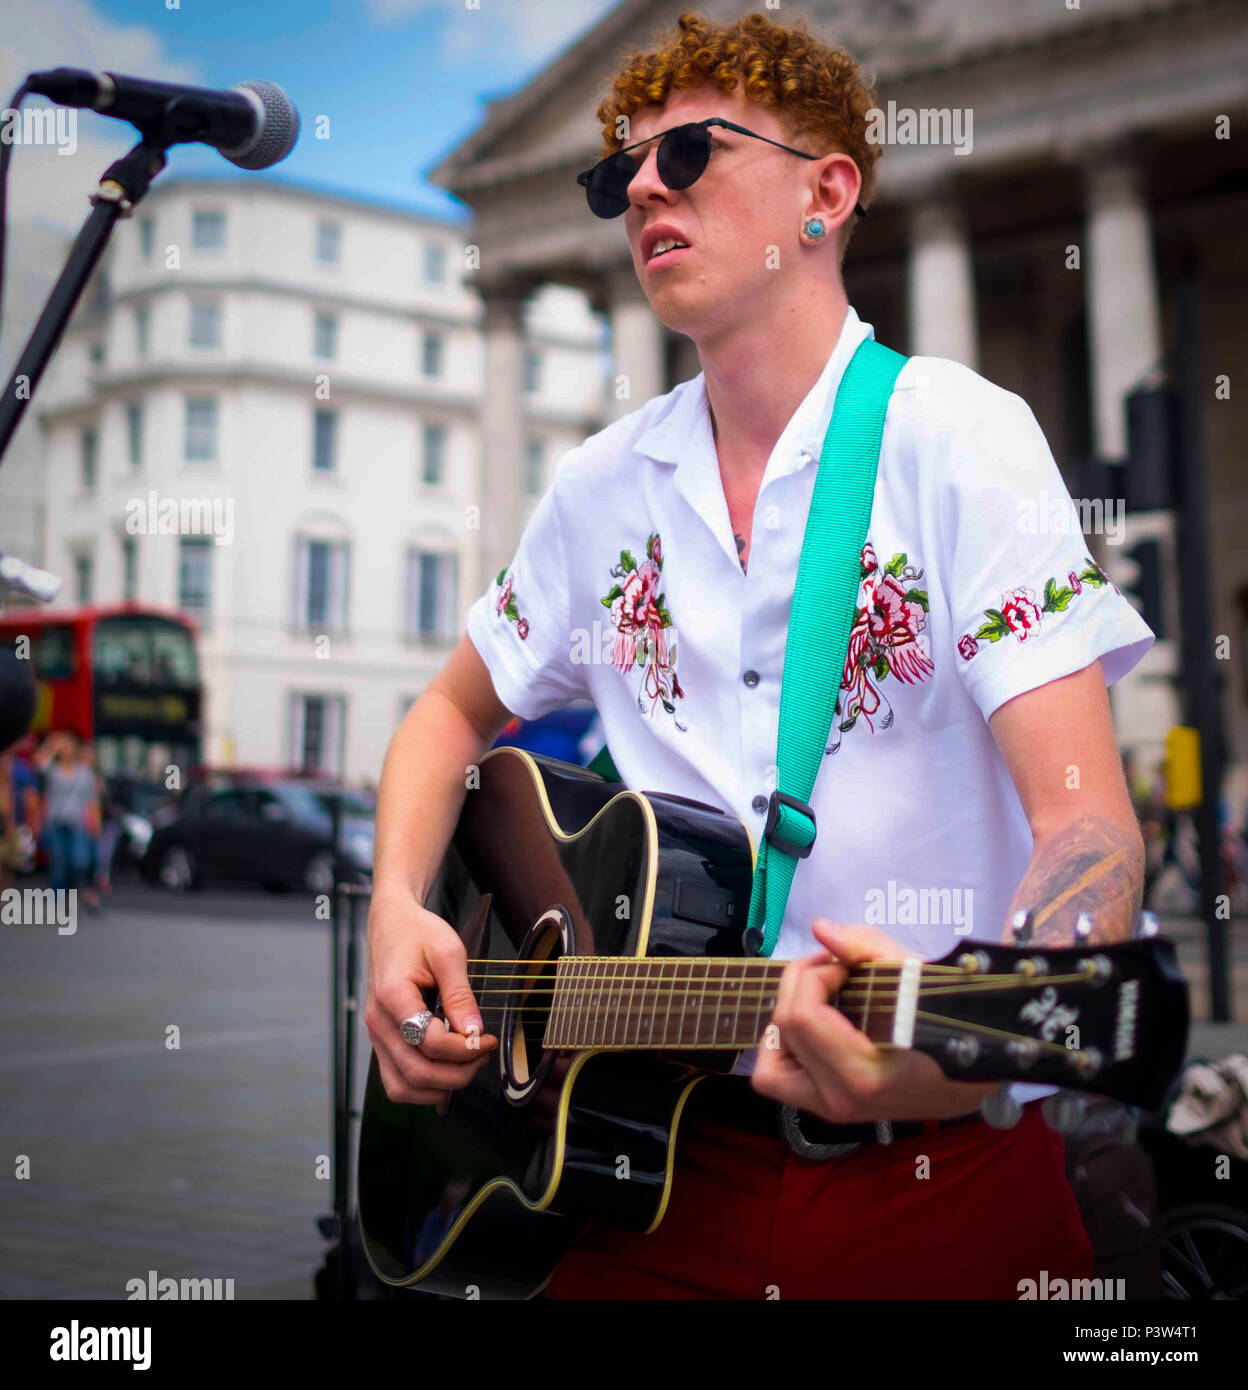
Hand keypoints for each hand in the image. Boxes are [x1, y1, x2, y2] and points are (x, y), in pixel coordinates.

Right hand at [364, 884, 496, 1105]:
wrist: (392, 924)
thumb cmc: (419, 933)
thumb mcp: (448, 952)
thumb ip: (461, 994)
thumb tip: (474, 1031)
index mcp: (393, 997)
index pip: (429, 1042)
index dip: (464, 1049)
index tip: (488, 1039)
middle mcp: (379, 1022)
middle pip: (416, 1072)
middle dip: (457, 1074)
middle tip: (483, 1055)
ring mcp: (376, 1034)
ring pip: (402, 1086)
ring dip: (439, 1087)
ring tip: (467, 1066)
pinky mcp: (382, 1039)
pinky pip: (396, 1079)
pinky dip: (422, 1085)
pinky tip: (447, 1070)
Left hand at [750, 920, 997, 1123]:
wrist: (977, 1078)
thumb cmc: (952, 1023)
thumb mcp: (916, 976)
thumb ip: (865, 947)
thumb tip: (821, 929)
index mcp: (865, 1073)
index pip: (802, 1015)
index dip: (812, 974)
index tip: (840, 964)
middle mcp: (843, 1099)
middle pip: (783, 1029)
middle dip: (799, 985)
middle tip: (830, 969)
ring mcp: (835, 1110)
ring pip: (768, 1067)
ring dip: (785, 1023)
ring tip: (817, 999)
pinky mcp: (831, 1110)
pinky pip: (783, 1079)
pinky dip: (787, 1049)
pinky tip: (816, 1026)